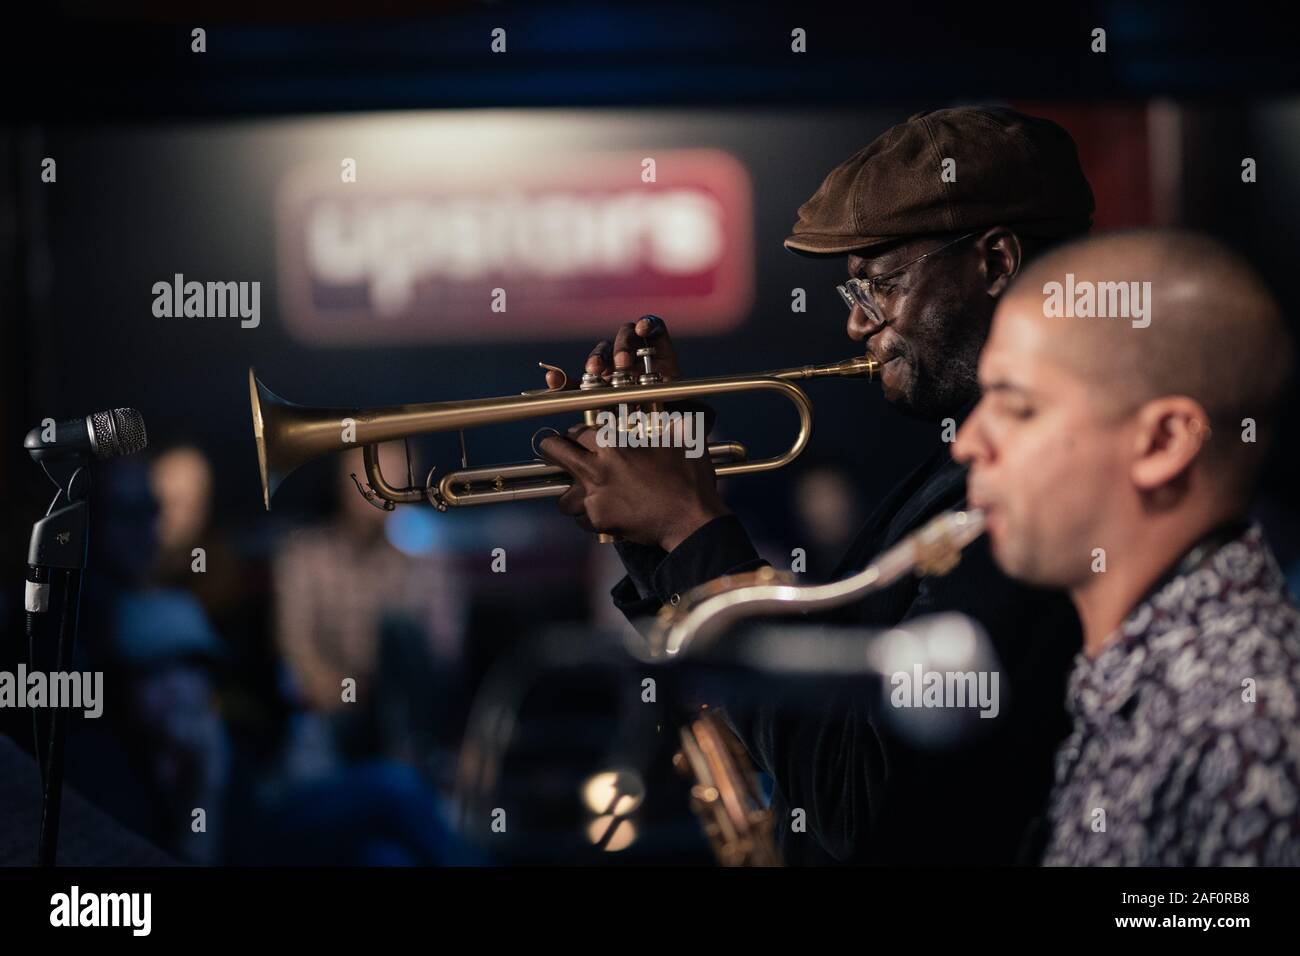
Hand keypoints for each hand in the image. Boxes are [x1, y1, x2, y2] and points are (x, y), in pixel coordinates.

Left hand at [538, 316, 729, 549]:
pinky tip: (602, 511)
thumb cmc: (688, 477)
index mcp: (612, 445)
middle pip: (553, 451)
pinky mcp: (599, 522)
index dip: (579, 433)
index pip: (576, 431)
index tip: (582, 437)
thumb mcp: (680, 437)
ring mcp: (594, 499)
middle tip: (558, 451)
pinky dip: (588, 516)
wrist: (691, 520)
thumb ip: (667, 418)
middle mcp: (596, 470)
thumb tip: (671, 404)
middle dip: (552, 448)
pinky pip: (580, 519)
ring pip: (563, 494)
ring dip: (571, 491)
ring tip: (585, 490)